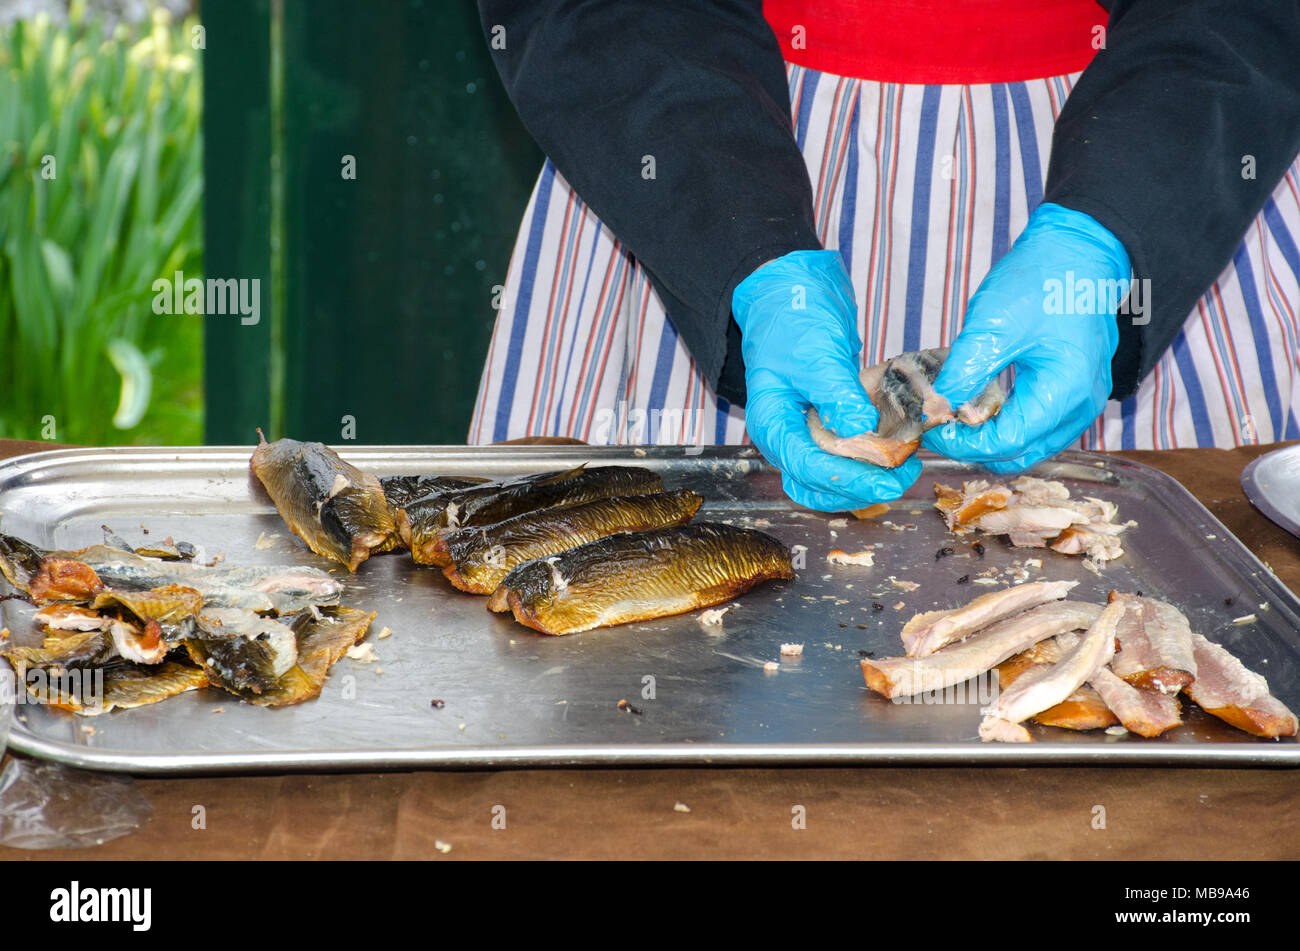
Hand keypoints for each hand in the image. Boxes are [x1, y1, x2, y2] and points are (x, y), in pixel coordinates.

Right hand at [733, 249, 920, 509]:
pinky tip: (898, 451)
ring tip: (906, 465)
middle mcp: (786, 436)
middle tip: (904, 475)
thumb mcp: (816, 354)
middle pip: (817, 485)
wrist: (792, 294)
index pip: (806, 467)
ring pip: (832, 480)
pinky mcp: (827, 427)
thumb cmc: (794, 319)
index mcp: (772, 423)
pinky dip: (871, 463)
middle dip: (860, 487)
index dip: (848, 479)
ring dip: (867, 481)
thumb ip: (837, 395)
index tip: (887, 479)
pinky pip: (846, 459)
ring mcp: (805, 434)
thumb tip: (861, 433)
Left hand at [922, 203, 1130, 472]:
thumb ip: (965, 373)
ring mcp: (1082, 403)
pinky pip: (1038, 427)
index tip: (930, 426)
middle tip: (938, 425)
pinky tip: (978, 405)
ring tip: (954, 415)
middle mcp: (1081, 407)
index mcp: (1065, 391)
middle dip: (974, 446)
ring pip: (1029, 445)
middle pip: (1019, 453)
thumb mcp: (992, 324)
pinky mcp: (1074, 394)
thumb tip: (937, 409)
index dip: (962, 442)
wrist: (1079, 252)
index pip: (1006, 442)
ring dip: (989, 438)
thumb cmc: (1042, 280)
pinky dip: (1006, 425)